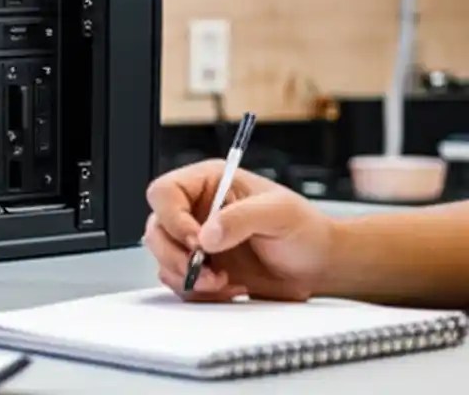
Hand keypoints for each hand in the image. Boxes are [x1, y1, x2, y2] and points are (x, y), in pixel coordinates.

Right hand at [144, 160, 336, 302]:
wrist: (318, 266)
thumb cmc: (305, 230)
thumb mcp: (279, 213)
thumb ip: (241, 218)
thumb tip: (206, 234)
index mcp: (208, 183)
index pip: (165, 192)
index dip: (172, 218)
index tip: (197, 241)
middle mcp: (196, 210)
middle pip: (156, 228)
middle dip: (176, 255)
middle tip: (205, 269)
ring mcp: (196, 242)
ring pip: (163, 258)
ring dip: (188, 277)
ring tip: (222, 282)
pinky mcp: (202, 269)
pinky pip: (179, 282)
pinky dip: (199, 292)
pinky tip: (229, 287)